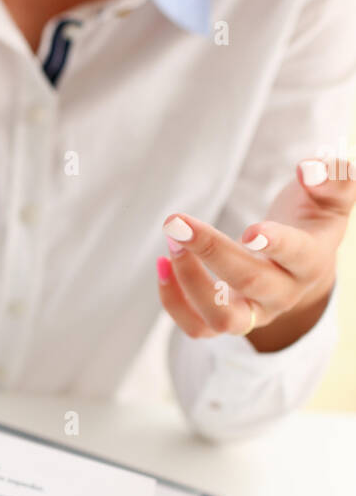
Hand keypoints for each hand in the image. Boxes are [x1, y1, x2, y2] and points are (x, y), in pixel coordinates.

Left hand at [157, 158, 355, 351]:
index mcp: (311, 260)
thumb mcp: (330, 197)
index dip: (276, 244)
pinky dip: (173, 302)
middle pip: (250, 282)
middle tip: (176, 222)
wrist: (301, 263)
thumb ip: (332, 178)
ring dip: (189, 281)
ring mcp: (255, 312)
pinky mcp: (227, 320)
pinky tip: (163, 264)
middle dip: (211, 251)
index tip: (250, 230)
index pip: (297, 255)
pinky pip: (197, 327)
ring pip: (222, 317)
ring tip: (171, 244)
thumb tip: (310, 168)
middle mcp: (284, 293)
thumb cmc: (311, 221)